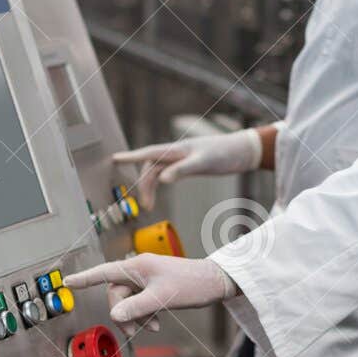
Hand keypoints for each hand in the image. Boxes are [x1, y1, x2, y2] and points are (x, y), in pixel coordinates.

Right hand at [63, 254, 236, 335]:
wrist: (215, 282)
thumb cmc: (191, 285)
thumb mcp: (162, 299)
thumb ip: (136, 308)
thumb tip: (114, 316)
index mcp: (137, 266)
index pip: (104, 272)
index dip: (85, 279)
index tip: (67, 282)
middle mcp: (139, 268)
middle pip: (116, 294)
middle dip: (124, 314)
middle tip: (137, 332)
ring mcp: (147, 277)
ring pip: (128, 300)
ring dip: (136, 316)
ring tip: (153, 327)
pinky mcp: (155, 285)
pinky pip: (140, 301)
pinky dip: (144, 313)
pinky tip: (156, 322)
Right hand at [111, 130, 262, 208]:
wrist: (243, 150)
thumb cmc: (225, 153)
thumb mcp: (204, 162)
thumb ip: (183, 170)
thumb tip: (162, 179)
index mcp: (178, 150)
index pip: (149, 153)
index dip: (131, 157)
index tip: (114, 159)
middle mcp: (177, 152)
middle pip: (152, 167)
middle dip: (144, 185)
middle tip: (145, 207)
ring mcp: (184, 157)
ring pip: (159, 170)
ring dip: (152, 186)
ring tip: (149, 205)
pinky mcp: (191, 163)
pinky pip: (169, 171)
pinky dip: (161, 180)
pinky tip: (161, 187)